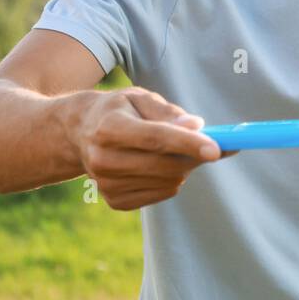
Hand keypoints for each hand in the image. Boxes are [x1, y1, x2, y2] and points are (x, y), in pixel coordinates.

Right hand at [72, 86, 234, 210]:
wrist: (82, 133)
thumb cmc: (120, 110)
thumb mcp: (140, 98)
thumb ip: (169, 112)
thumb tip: (197, 127)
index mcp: (108, 127)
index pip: (155, 138)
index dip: (188, 143)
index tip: (217, 148)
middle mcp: (103, 159)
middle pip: (165, 164)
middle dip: (194, 155)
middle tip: (211, 144)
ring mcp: (106, 184)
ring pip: (169, 181)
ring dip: (184, 166)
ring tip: (172, 149)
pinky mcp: (115, 201)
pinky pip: (163, 193)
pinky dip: (172, 179)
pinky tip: (158, 163)